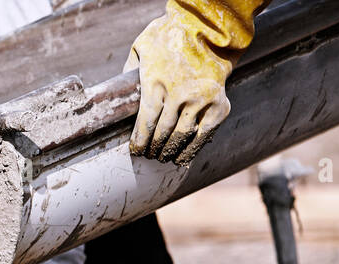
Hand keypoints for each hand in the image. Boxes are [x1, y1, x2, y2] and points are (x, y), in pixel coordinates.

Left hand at [127, 1, 262, 165]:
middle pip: (162, 133)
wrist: (210, 30)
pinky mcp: (219, 105)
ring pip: (182, 137)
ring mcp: (201, 100)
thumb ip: (129, 72)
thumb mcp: (141, 48)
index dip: (139, 142)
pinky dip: (192, 149)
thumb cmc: (170, 39)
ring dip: (170, 151)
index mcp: (156, 83)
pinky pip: (203, 135)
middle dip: (153, 148)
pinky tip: (182, 157)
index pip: (145, 124)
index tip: (136, 151)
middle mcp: (180, 94)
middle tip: (149, 155)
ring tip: (162, 157)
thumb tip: (119, 95)